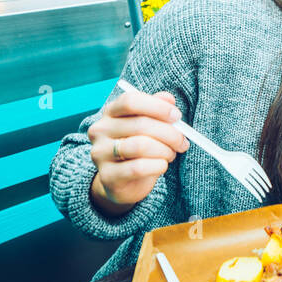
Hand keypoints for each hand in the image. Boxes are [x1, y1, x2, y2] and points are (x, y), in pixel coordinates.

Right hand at [88, 85, 189, 213]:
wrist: (123, 183)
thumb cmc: (139, 149)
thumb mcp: (148, 126)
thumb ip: (157, 109)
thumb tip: (168, 98)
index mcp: (110, 112)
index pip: (130, 101)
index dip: (158, 107)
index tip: (176, 116)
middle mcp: (100, 130)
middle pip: (140, 124)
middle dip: (170, 133)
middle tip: (182, 142)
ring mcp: (100, 153)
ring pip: (141, 146)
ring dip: (165, 150)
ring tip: (170, 154)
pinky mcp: (107, 175)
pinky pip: (139, 168)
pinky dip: (158, 166)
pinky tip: (161, 166)